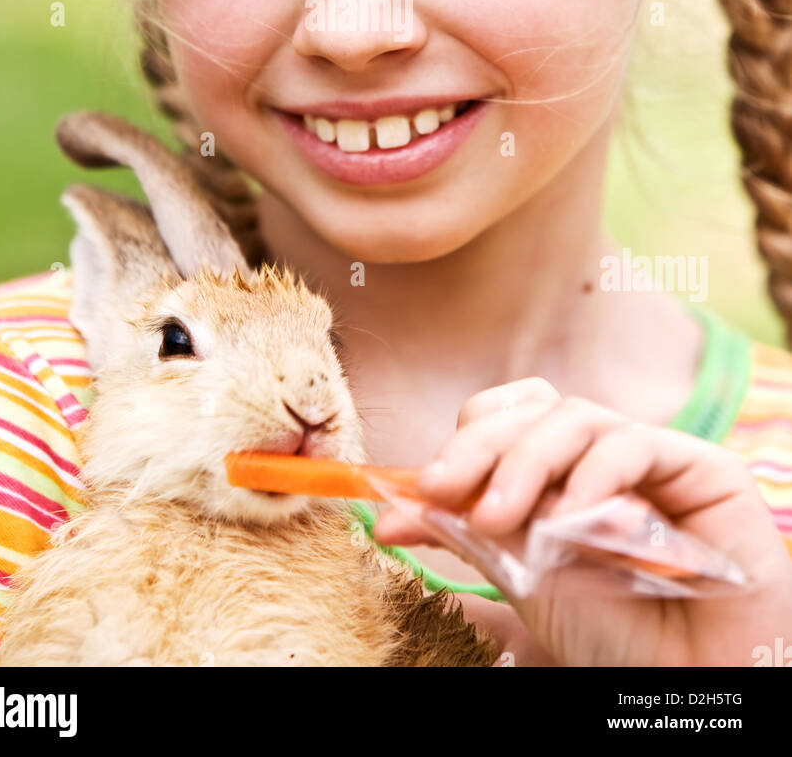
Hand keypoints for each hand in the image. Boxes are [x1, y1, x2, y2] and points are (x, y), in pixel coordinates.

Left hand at [373, 378, 791, 666]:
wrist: (691, 682)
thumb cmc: (615, 636)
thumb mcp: (522, 577)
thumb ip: (468, 533)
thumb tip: (390, 512)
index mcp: (561, 473)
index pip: (506, 420)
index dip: (465, 441)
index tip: (424, 491)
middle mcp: (603, 456)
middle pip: (532, 410)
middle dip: (480, 446)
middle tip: (441, 492)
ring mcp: (651, 458)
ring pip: (575, 417)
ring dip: (526, 462)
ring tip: (502, 520)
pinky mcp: (702, 468)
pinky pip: (634, 443)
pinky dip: (592, 476)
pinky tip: (572, 522)